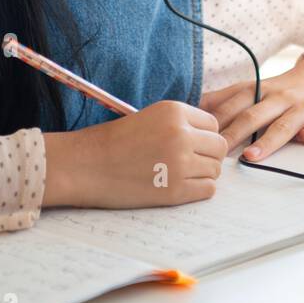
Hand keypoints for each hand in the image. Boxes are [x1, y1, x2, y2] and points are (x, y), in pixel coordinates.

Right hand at [42, 100, 225, 208]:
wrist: (85, 166)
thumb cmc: (112, 142)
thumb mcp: (149, 117)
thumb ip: (179, 124)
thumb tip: (210, 139)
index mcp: (174, 111)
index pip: (213, 124)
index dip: (203, 136)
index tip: (190, 144)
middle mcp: (181, 135)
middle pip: (219, 146)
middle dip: (208, 155)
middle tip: (189, 162)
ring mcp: (180, 164)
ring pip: (215, 169)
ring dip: (202, 173)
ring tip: (179, 174)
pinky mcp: (175, 191)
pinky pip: (208, 190)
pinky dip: (198, 190)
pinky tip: (179, 186)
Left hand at [199, 51, 303, 162]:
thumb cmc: (287, 88)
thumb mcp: (256, 87)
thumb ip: (229, 98)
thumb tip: (193, 108)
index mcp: (260, 89)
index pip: (233, 102)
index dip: (214, 117)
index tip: (196, 133)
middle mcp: (281, 96)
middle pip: (253, 115)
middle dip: (232, 132)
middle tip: (214, 151)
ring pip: (284, 124)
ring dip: (266, 141)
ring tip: (250, 156)